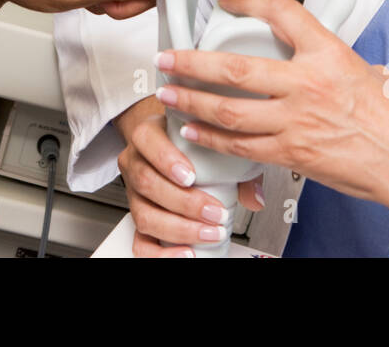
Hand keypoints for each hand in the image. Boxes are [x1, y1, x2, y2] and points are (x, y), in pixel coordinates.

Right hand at [113, 96, 264, 256]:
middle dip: (184, 203)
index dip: (166, 160)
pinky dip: (162, 253)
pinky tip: (186, 253)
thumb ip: (236, 165)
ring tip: (208, 234)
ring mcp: (134, 193)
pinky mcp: (138, 218)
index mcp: (149, 135)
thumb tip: (254, 198)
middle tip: (214, 213)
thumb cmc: (188, 145)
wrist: (168, 147)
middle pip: (148, 182)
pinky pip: (140, 242)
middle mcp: (136, 163)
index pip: (147, 140)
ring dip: (179, 229)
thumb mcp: (211, 143)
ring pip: (144, 215)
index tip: (191, 176)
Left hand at [154, 0, 388, 239]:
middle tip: (168, 57)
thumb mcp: (362, 68)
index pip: (281, 11)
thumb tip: (297, 50)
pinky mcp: (293, 153)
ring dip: (192, 102)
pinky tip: (195, 132)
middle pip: (235, 68)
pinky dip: (213, 138)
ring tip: (170, 94)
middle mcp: (308, 85)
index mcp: (329, 54)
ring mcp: (297, 122)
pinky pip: (241, 145)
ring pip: (228, 110)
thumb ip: (323, 58)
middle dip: (192, 62)